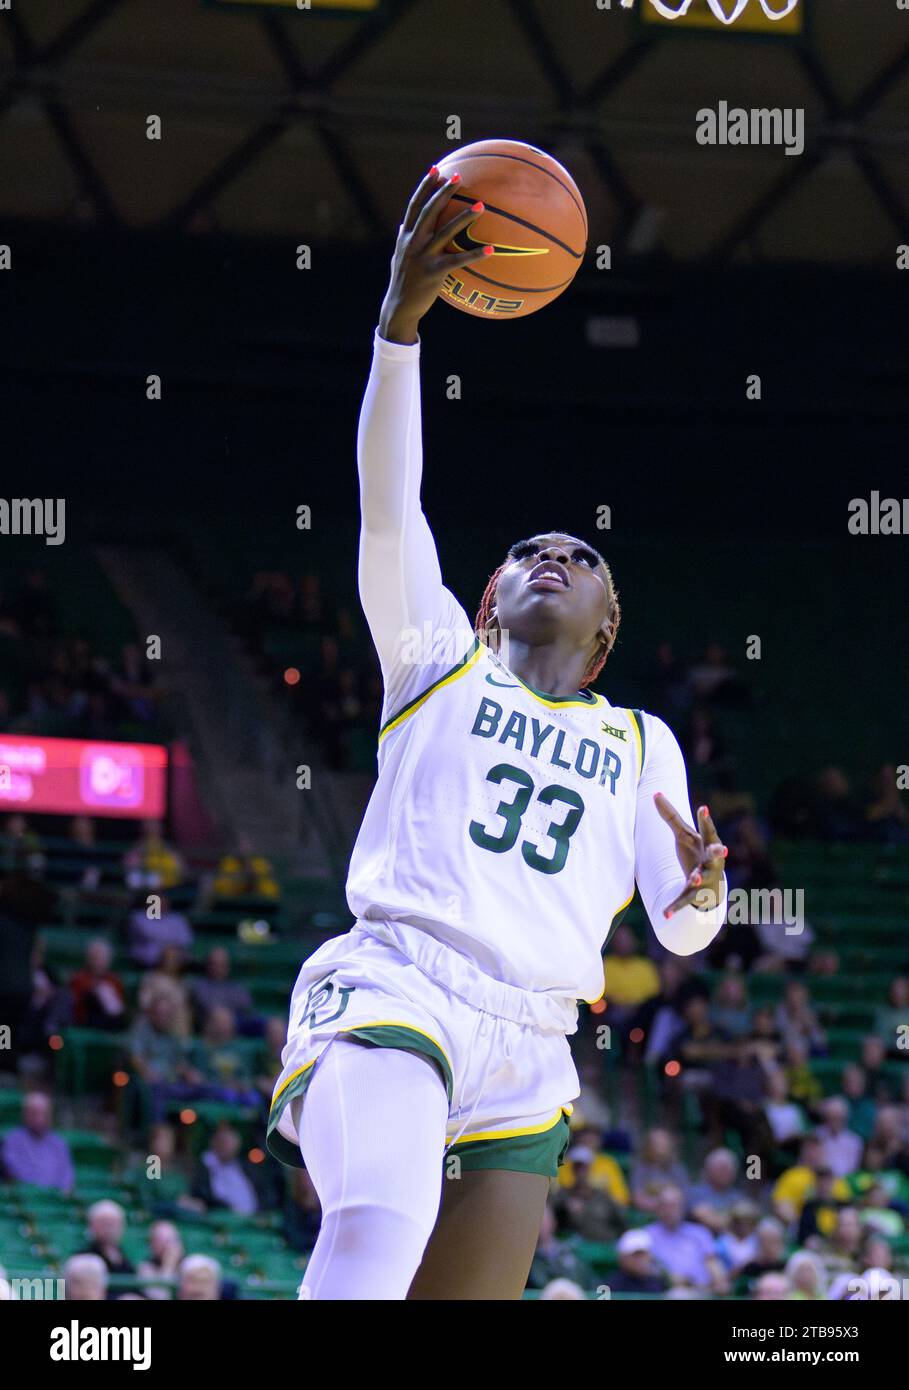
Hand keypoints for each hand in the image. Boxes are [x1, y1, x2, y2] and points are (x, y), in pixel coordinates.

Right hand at [378, 167, 492, 342]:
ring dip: (464, 217)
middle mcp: (413, 243)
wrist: (399, 308)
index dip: (425, 187)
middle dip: (443, 192)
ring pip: (445, 232)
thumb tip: (403, 225)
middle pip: (429, 211)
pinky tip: (490, 250)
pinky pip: (457, 261)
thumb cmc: (403, 283)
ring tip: (481, 206)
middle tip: (459, 177)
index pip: (415, 205)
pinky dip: (474, 255)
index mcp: (406, 237)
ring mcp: (423, 257)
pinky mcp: (433, 273)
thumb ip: (403, 240)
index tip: (436, 170)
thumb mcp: (399, 257)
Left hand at [653, 794, 726, 917]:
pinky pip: (685, 900)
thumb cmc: (697, 853)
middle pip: (716, 856)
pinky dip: (675, 907)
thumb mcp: (684, 835)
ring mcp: (705, 878)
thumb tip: (655, 793)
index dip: (706, 820)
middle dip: (719, 852)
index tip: (703, 808)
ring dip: (698, 878)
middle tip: (723, 848)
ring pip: (702, 878)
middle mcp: (711, 861)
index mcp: (709, 844)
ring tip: (693, 879)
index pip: (709, 830)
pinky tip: (665, 914)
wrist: (711, 885)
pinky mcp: (695, 894)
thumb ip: (670, 815)